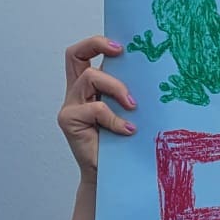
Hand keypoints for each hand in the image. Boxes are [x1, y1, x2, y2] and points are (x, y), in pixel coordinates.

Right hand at [58, 36, 137, 177]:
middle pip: (74, 54)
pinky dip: (115, 118)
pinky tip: (127, 130)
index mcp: (88, 87)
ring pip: (90, 77)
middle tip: (120, 51)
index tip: (121, 46)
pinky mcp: (69, 121)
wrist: (109, 176)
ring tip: (133, 106)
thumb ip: (128, 92)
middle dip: (97, 44)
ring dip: (117, 87)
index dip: (97, 43)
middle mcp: (76, 93)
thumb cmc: (122, 143)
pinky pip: (95, 108)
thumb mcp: (127, 111)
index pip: (82, 54)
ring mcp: (70, 106)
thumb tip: (151, 70)